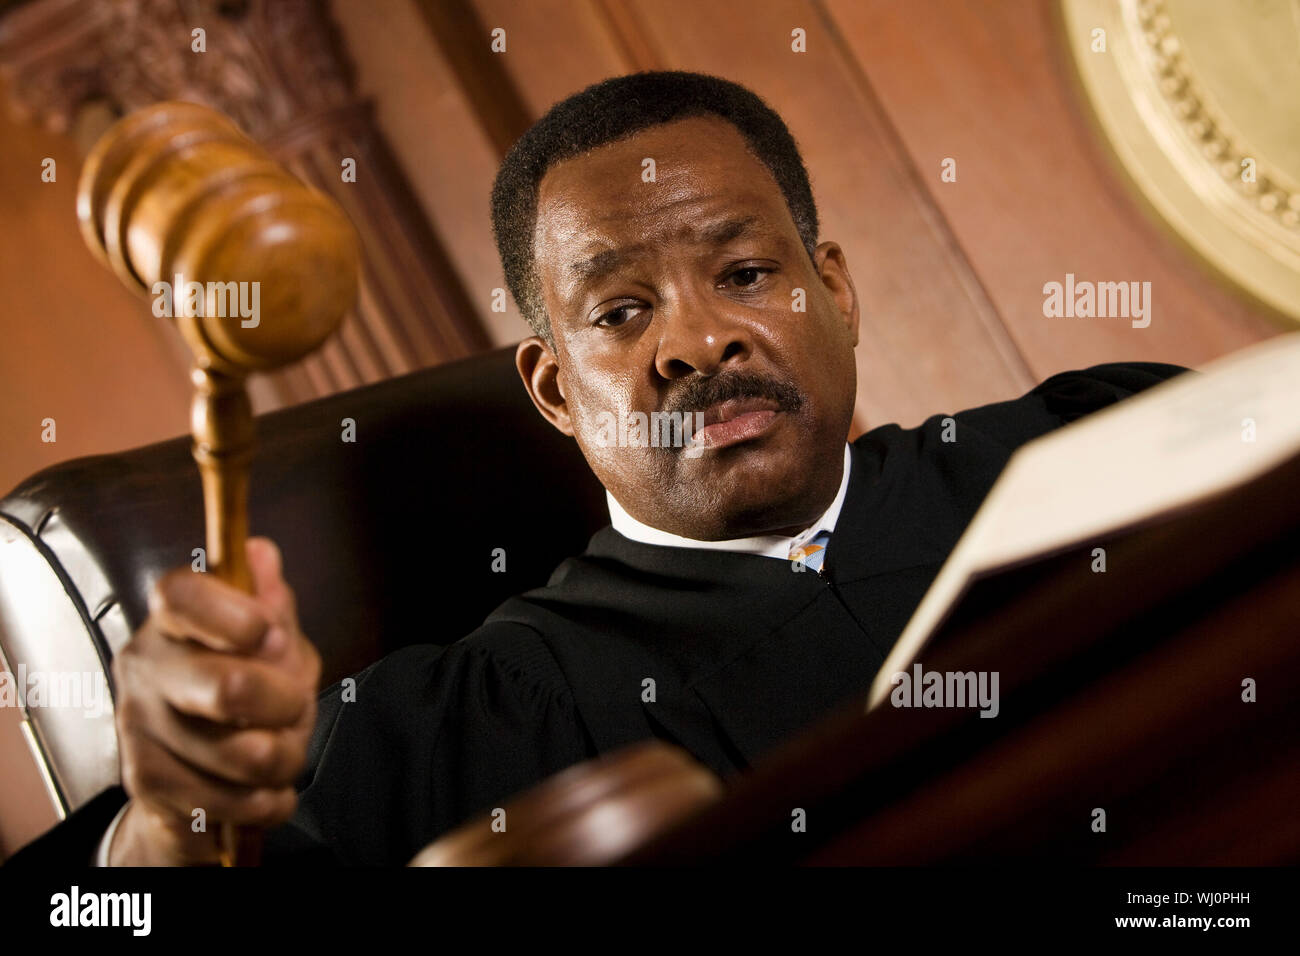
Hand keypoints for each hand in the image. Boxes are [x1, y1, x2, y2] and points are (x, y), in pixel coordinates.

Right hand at [107, 537, 319, 864]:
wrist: (190, 781)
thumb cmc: (238, 700)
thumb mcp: (272, 646)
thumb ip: (273, 606)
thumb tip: (261, 555)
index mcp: (173, 621)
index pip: (183, 595)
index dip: (236, 615)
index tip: (270, 633)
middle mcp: (146, 666)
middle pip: (229, 686)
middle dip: (287, 704)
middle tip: (293, 706)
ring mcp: (139, 726)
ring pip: (244, 753)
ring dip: (286, 757)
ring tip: (283, 752)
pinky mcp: (146, 782)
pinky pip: (233, 799)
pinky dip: (267, 801)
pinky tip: (265, 790)